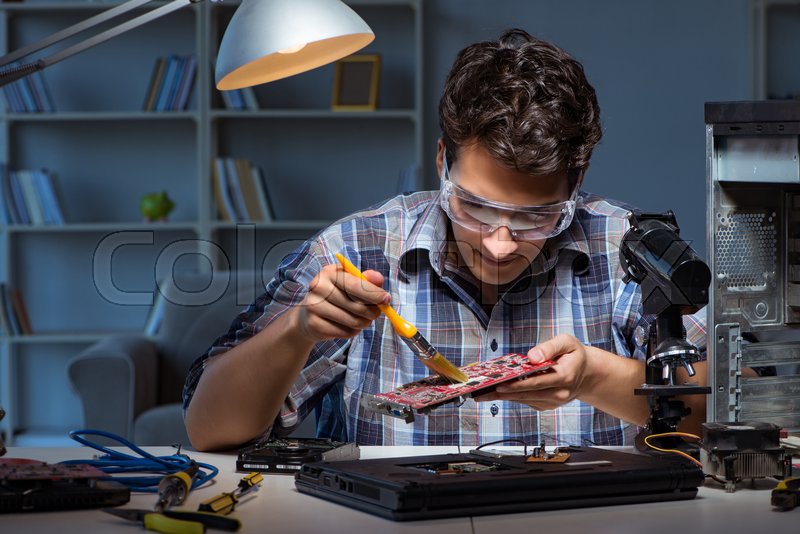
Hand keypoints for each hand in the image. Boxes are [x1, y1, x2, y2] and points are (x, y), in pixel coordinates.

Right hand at [292, 263, 389, 341]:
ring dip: (364, 323)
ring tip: (360, 319)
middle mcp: (319, 287)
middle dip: (373, 312)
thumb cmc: (334, 296)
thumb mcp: (349, 282)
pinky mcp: (314, 324)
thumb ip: (366, 279)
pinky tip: (346, 325)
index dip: (375, 294)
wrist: (307, 316)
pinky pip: (345, 332)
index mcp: (329, 273)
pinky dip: (352, 331)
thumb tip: (379, 279)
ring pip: (354, 321)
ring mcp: (314, 306)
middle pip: (358, 306)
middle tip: (375, 313)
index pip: (357, 285)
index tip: (386, 299)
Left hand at [475, 334, 591, 410]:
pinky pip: (526, 401)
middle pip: (526, 394)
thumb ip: (549, 347)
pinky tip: (497, 393)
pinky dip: (512, 396)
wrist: (587, 373)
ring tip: (483, 394)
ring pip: (524, 400)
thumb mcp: (567, 342)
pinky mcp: (547, 405)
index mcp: (564, 377)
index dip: (517, 385)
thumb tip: (532, 357)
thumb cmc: (574, 355)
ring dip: (503, 397)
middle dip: (502, 394)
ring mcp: (553, 402)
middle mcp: (559, 393)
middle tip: (482, 393)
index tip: (500, 385)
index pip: (537, 382)